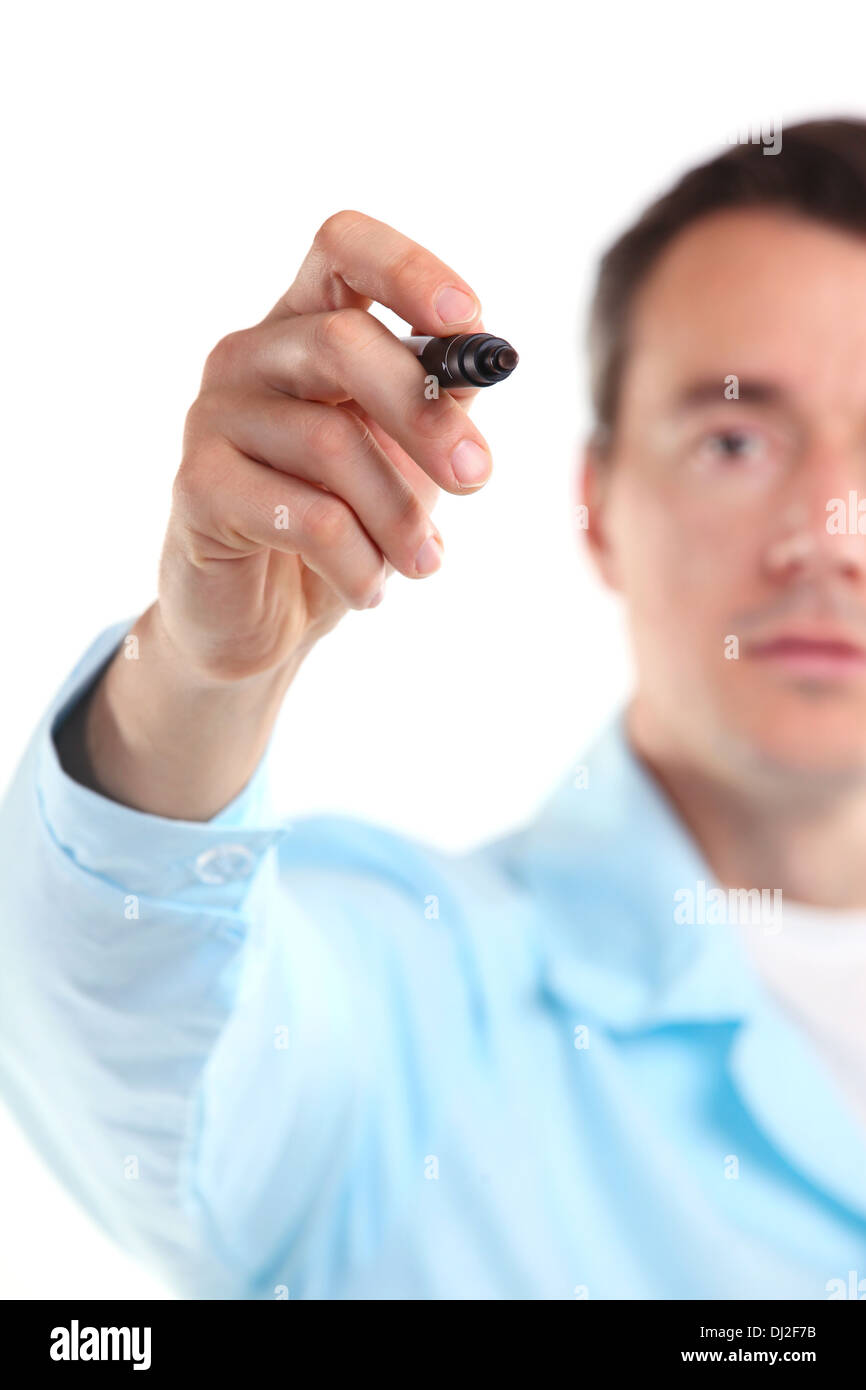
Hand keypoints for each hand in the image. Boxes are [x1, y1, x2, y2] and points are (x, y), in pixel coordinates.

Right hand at [161, 209, 492, 682]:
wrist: (260, 620)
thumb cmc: (340, 522)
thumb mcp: (403, 455)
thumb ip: (436, 401)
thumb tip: (483, 365)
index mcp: (303, 327)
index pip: (342, 248)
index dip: (408, 270)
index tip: (469, 319)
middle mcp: (249, 356)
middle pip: (340, 342)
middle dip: (423, 415)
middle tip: (475, 478)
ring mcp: (214, 417)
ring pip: (329, 443)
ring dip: (398, 516)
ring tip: (424, 563)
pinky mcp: (197, 487)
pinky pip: (306, 517)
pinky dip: (359, 563)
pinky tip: (370, 589)